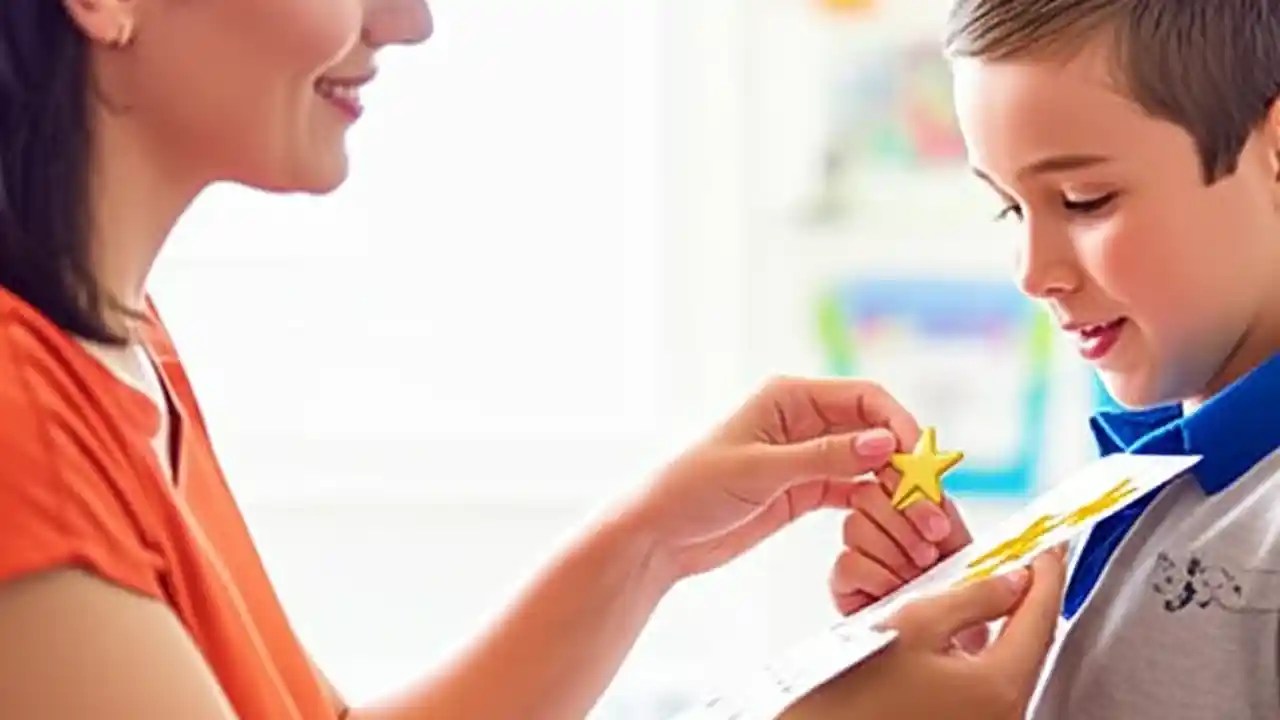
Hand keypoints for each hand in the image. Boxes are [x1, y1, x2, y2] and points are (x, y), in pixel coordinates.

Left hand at [626, 377, 919, 580]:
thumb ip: (822, 458)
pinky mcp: (802, 490)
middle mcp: (802, 420)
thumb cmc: (693, 489)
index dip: (899, 424)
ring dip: (895, 485)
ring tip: (921, 518)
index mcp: (789, 397)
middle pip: (873, 430)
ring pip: (867, 462)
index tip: (919, 459)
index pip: (864, 398)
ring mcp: (804, 455)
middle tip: (931, 498)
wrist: (658, 534)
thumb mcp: (759, 471)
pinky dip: (873, 501)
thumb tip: (883, 444)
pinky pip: (851, 488)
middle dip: (906, 460)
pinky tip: (891, 521)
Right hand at [783, 547, 1066, 719]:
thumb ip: (971, 598)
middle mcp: (1004, 711)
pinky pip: (990, 679)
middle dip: (1029, 596)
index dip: (1048, 573)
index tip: (1049, 546)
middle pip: (1033, 641)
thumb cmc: (856, 692)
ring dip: (1007, 622)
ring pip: (1013, 659)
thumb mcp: (914, 626)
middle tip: (1024, 561)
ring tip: (994, 587)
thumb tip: (1010, 581)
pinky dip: (987, 646)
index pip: (1042, 616)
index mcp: (999, 685)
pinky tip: (969, 627)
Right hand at [828, 475, 972, 611]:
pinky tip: (896, 590)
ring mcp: (859, 549)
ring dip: (893, 551)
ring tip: (917, 574)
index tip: (936, 523)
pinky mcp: (844, 580)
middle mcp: (878, 520)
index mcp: (907, 502)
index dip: (909, 489)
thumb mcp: (962, 540)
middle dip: (904, 524)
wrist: (961, 637)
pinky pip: (847, 562)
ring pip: (855, 524)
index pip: (889, 470)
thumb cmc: (965, 591)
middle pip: (867, 493)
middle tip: (929, 553)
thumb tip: (925, 463)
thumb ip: (940, 504)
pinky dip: (877, 576)